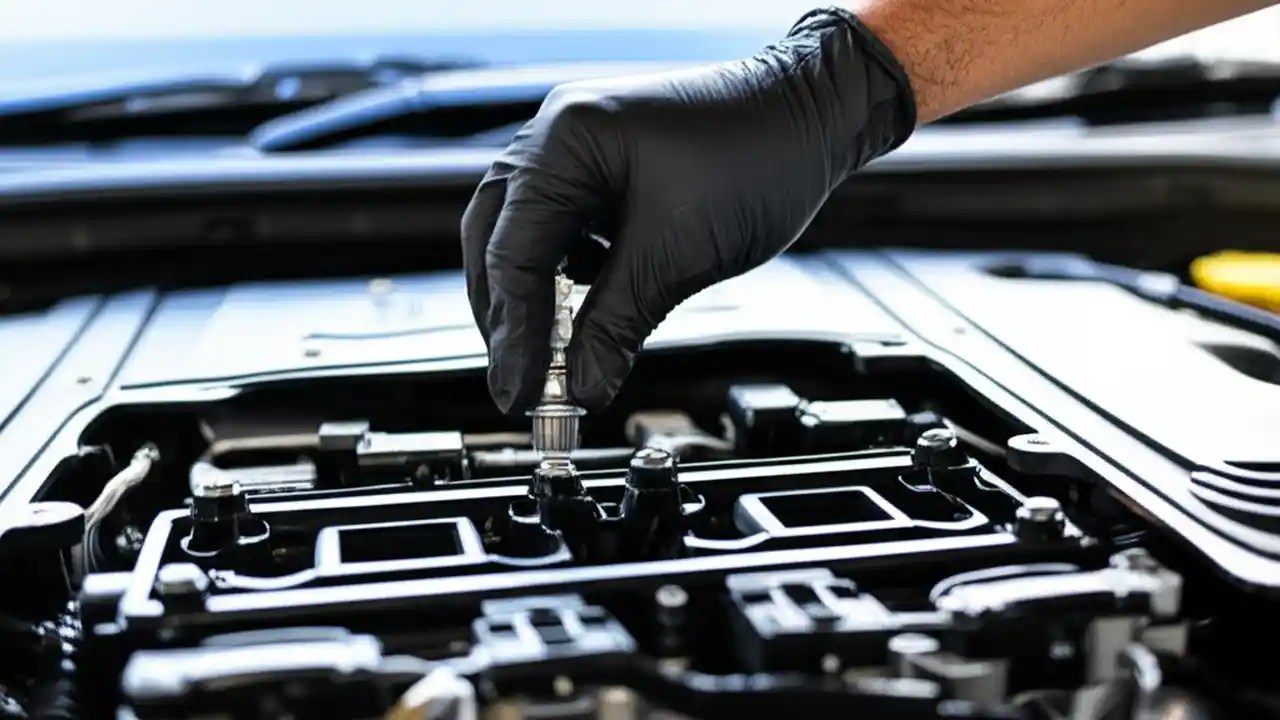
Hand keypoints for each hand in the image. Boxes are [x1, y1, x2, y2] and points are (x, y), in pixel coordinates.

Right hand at [461, 7, 914, 414]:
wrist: (816, 114)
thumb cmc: (762, 153)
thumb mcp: (681, 253)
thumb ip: (618, 323)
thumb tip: (582, 384)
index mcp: (566, 140)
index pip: (512, 252)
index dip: (515, 333)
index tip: (523, 390)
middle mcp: (559, 138)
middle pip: (497, 242)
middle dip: (507, 318)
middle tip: (523, 384)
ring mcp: (580, 152)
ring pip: (525, 239)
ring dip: (532, 302)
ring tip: (547, 361)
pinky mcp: (606, 173)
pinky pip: (564, 232)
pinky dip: (564, 281)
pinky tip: (578, 316)